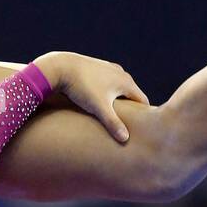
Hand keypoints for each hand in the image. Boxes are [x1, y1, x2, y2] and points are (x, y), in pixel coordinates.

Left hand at [34, 51, 149, 141]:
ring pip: (120, 89)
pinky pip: (109, 84)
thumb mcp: (99, 108)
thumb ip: (113, 123)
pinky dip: (109, 94)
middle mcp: (120, 73)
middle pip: (132, 95)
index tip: (143, 129)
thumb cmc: (82, 88)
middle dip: (132, 109)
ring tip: (115, 116)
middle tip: (130, 126)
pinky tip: (101, 102)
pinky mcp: (97, 68)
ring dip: (120, 101)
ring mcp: (108, 69)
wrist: (61, 66)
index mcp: (126, 82)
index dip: (144, 115)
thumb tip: (126, 139)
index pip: (143, 101)